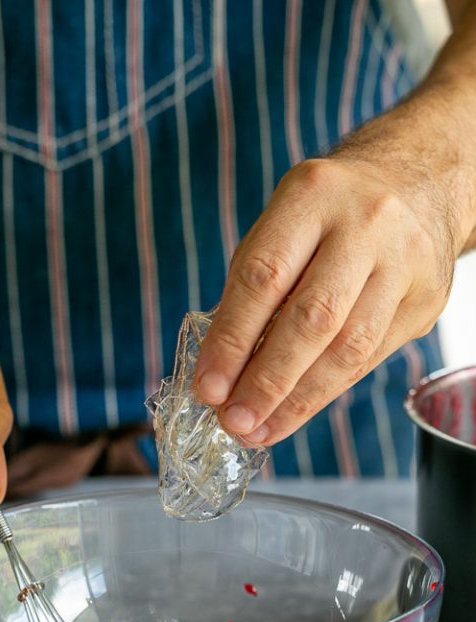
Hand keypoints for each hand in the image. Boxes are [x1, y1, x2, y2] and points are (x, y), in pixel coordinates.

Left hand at [194, 96, 474, 445]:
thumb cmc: (326, 214)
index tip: (207, 387)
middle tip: (231, 420)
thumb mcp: (280, 224)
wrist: (417, 181)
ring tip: (257, 430)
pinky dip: (323, 393)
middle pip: (312, 318)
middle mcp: (365, 225)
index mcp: (312, 196)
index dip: (231, 339)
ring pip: (347, 348)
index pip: (263, 277)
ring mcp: (403, 263)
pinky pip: (368, 359)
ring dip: (296, 400)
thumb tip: (218, 369)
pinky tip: (291, 414)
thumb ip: (250, 288)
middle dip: (266, 380)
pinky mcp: (425, 300)